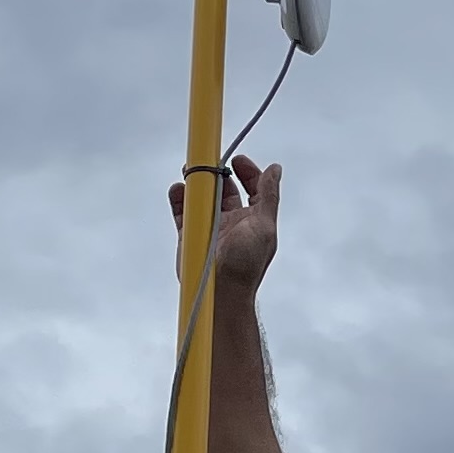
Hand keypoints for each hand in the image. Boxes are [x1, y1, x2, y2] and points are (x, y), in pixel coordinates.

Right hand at [168, 153, 280, 295]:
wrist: (220, 292)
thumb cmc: (246, 264)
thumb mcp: (264, 224)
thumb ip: (269, 195)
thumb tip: (275, 169)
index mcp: (253, 218)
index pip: (253, 187)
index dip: (247, 171)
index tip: (236, 160)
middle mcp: (232, 220)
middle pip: (225, 187)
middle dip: (216, 171)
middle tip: (207, 161)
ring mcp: (210, 227)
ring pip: (202, 196)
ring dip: (196, 181)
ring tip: (189, 171)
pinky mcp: (190, 235)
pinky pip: (182, 211)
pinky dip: (178, 198)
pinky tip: (178, 189)